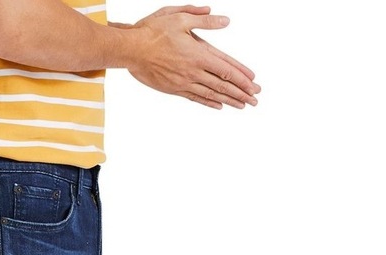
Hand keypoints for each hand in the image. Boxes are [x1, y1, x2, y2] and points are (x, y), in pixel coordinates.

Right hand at [129, 6, 260, 108]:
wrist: (131, 50)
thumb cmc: (153, 31)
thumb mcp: (180, 17)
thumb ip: (203, 20)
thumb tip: (225, 21)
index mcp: (198, 53)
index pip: (226, 67)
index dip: (241, 76)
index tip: (253, 82)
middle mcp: (193, 71)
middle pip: (222, 84)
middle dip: (241, 92)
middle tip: (255, 99)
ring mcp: (183, 82)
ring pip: (211, 94)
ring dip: (229, 100)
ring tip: (242, 105)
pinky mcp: (174, 89)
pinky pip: (195, 98)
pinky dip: (209, 102)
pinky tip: (219, 105)